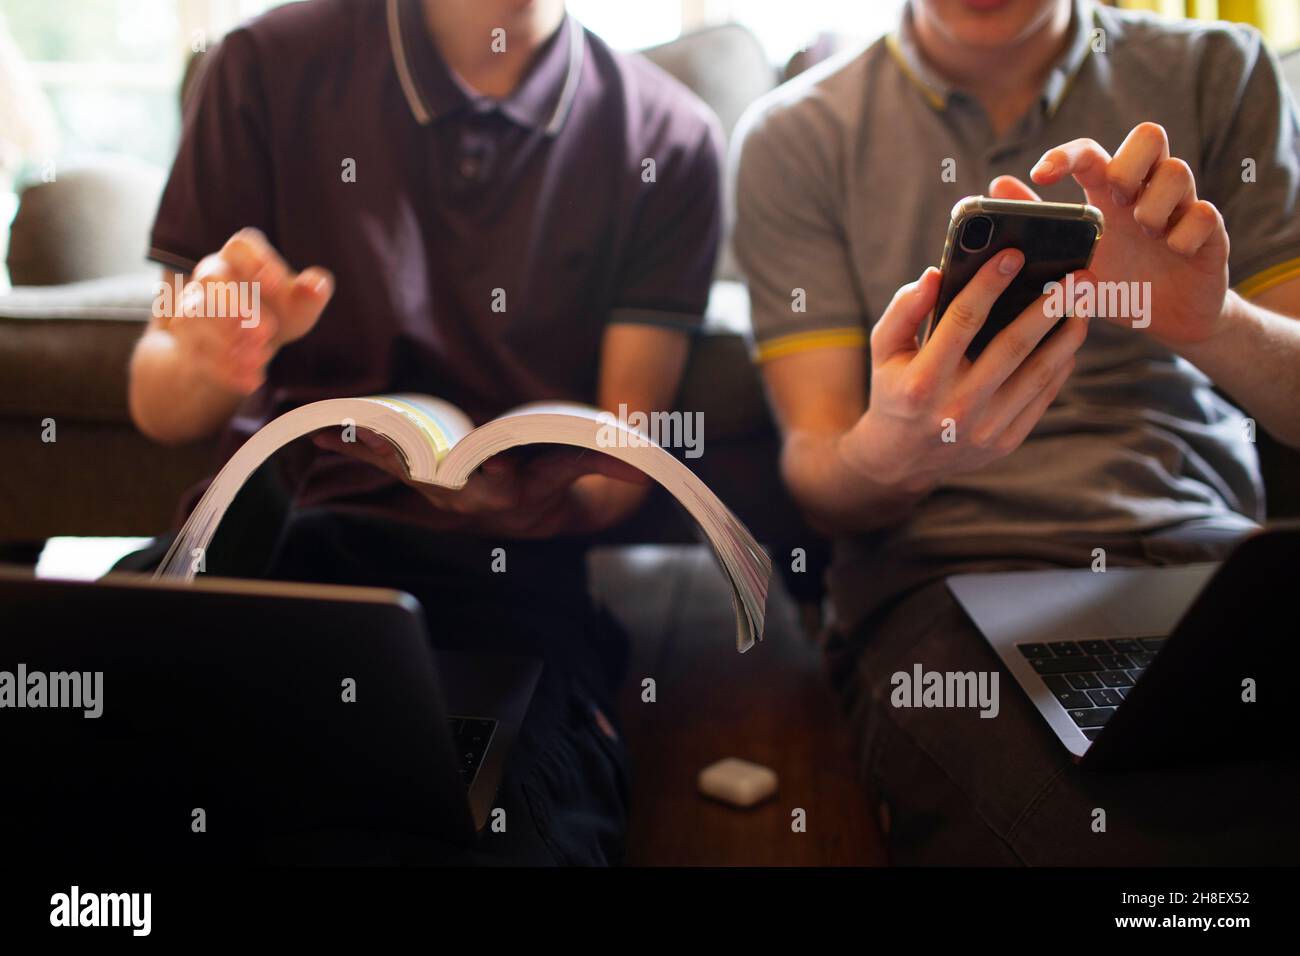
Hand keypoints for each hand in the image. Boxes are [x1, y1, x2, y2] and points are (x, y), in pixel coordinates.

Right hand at [167, 228, 333, 394]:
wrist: (249, 349)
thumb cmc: (277, 314)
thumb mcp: (299, 306)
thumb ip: (310, 293)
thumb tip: (317, 285)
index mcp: (240, 259)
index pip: (241, 246)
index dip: (258, 261)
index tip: (278, 286)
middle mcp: (210, 277)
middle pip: (211, 277)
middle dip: (236, 304)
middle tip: (266, 332)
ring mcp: (191, 307)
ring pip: (195, 315)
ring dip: (227, 339)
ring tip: (261, 357)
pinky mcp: (185, 341)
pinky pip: (196, 352)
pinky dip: (225, 369)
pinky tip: (252, 380)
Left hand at [312, 429, 648, 537]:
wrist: (530, 515)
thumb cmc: (551, 487)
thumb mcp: (575, 473)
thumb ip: (602, 462)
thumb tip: (642, 462)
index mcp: (500, 493)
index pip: (487, 481)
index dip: (474, 469)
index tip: (464, 460)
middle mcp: (462, 496)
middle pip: (429, 474)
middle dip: (403, 456)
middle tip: (375, 439)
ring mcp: (437, 491)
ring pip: (399, 468)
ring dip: (369, 449)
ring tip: (336, 431)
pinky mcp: (420, 479)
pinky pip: (384, 464)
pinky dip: (356, 448)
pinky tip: (323, 435)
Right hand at [841, 251, 1091, 492]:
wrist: (901, 460)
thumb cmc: (895, 390)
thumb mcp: (884, 350)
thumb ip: (904, 310)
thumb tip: (937, 274)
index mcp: (921, 381)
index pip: (961, 320)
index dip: (988, 284)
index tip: (1014, 255)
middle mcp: (955, 407)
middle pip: (1012, 346)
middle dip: (1049, 306)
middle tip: (1079, 275)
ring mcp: (985, 428)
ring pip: (1039, 372)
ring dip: (1067, 333)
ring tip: (1084, 303)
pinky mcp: (1006, 441)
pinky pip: (1043, 396)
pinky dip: (1061, 364)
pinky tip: (1069, 338)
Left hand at [992, 122, 1228, 346]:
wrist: (1166, 320)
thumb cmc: (1116, 283)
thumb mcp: (1072, 259)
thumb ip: (1039, 223)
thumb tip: (996, 186)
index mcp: (1109, 195)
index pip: (1090, 152)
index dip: (1065, 155)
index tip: (1040, 175)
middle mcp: (1146, 191)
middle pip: (1149, 135)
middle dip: (1128, 163)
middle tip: (1115, 200)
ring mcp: (1181, 208)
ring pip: (1178, 170)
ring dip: (1154, 205)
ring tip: (1147, 235)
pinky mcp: (1209, 232)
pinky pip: (1204, 213)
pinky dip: (1185, 233)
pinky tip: (1174, 252)